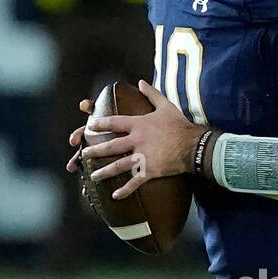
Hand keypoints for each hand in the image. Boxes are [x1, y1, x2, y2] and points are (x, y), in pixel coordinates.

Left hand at [66, 82, 203, 198]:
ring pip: (118, 165)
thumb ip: (151, 94)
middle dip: (96, 150)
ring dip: (104, 171)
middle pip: (111, 146)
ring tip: (92, 176)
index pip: (114, 122)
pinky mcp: (150, 171)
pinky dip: (125, 190)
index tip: (90, 126)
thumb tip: (141, 82)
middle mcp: (137, 141)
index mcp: (139, 125)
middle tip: (84, 154)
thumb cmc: (180, 125)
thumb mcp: (166, 106)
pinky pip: (134, 182)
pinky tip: (115, 196)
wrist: (193, 145)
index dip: (100, 124)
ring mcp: (142, 157)